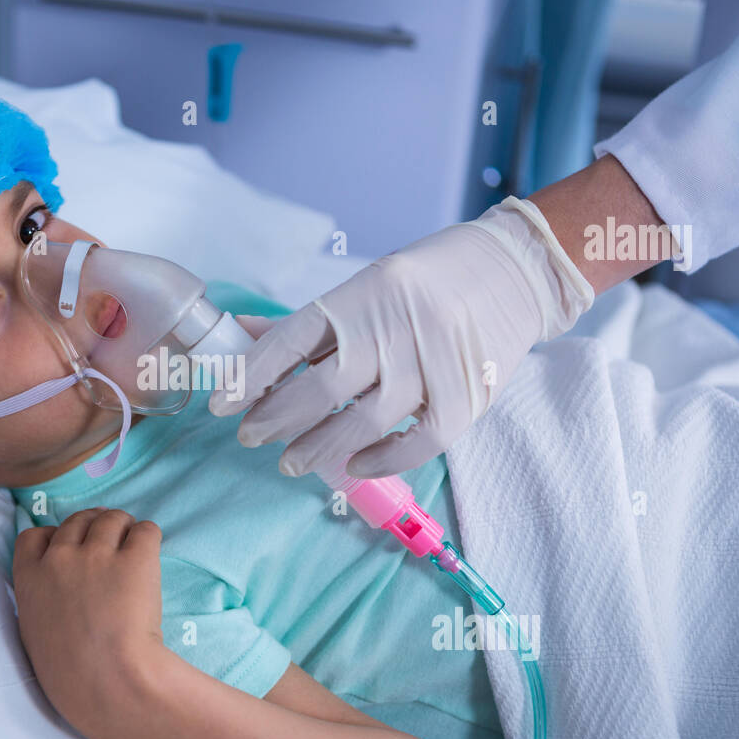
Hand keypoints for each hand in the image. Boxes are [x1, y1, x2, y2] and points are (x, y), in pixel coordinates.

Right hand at [12, 508, 165, 738]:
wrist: (109, 683)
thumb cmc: (72, 675)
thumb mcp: (36, 635)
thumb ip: (42, 601)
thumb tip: (61, 589)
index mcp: (29, 578)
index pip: (35, 535)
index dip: (56, 536)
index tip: (71, 548)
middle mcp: (60, 557)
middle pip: (77, 520)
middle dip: (94, 527)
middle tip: (112, 544)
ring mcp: (98, 554)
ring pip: (112, 518)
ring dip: (124, 529)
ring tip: (134, 550)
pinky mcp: (136, 558)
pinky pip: (146, 530)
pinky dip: (149, 539)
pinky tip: (151, 559)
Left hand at [208, 196, 593, 477]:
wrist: (519, 271)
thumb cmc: (430, 280)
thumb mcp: (367, 284)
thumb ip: (310, 323)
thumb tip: (242, 335)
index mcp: (361, 295)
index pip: (291, 340)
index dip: (250, 376)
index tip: (220, 405)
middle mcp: (392, 327)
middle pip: (319, 388)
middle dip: (274, 420)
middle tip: (250, 439)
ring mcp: (431, 364)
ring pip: (362, 421)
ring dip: (318, 449)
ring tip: (290, 462)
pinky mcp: (466, 396)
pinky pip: (417, 443)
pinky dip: (382, 461)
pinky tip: (354, 467)